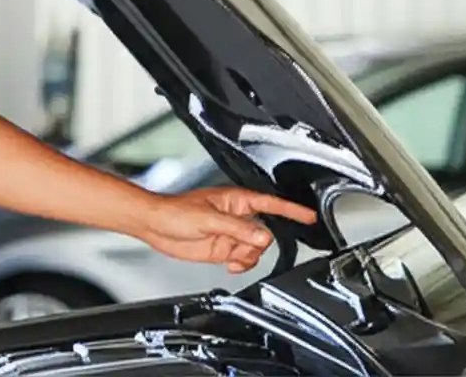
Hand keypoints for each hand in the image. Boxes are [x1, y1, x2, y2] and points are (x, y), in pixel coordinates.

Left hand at [137, 187, 317, 272]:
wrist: (155, 226)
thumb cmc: (174, 212)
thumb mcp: (208, 220)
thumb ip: (237, 229)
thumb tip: (263, 236)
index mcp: (236, 201)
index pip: (271, 204)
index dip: (292, 211)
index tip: (310, 217)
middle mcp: (237, 217)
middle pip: (265, 232)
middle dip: (259, 244)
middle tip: (245, 247)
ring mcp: (231, 233)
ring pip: (256, 249)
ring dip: (248, 256)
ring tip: (231, 256)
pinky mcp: (224, 247)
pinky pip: (244, 258)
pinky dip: (242, 264)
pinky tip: (230, 264)